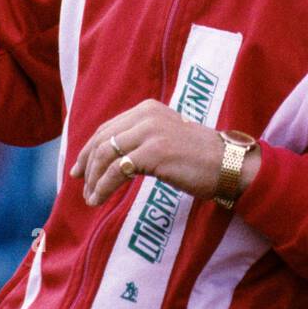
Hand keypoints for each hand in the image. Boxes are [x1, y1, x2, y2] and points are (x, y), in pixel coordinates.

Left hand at [68, 99, 259, 206]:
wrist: (228, 164)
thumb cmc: (200, 157)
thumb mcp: (167, 136)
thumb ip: (142, 138)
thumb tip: (114, 157)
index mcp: (148, 109)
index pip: (108, 128)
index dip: (89, 149)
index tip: (80, 168)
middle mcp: (146, 115)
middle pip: (102, 139)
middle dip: (87, 165)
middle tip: (79, 184)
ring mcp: (150, 132)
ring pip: (106, 155)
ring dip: (93, 180)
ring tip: (90, 198)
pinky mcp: (154, 152)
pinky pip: (117, 171)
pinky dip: (103, 187)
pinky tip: (99, 199)